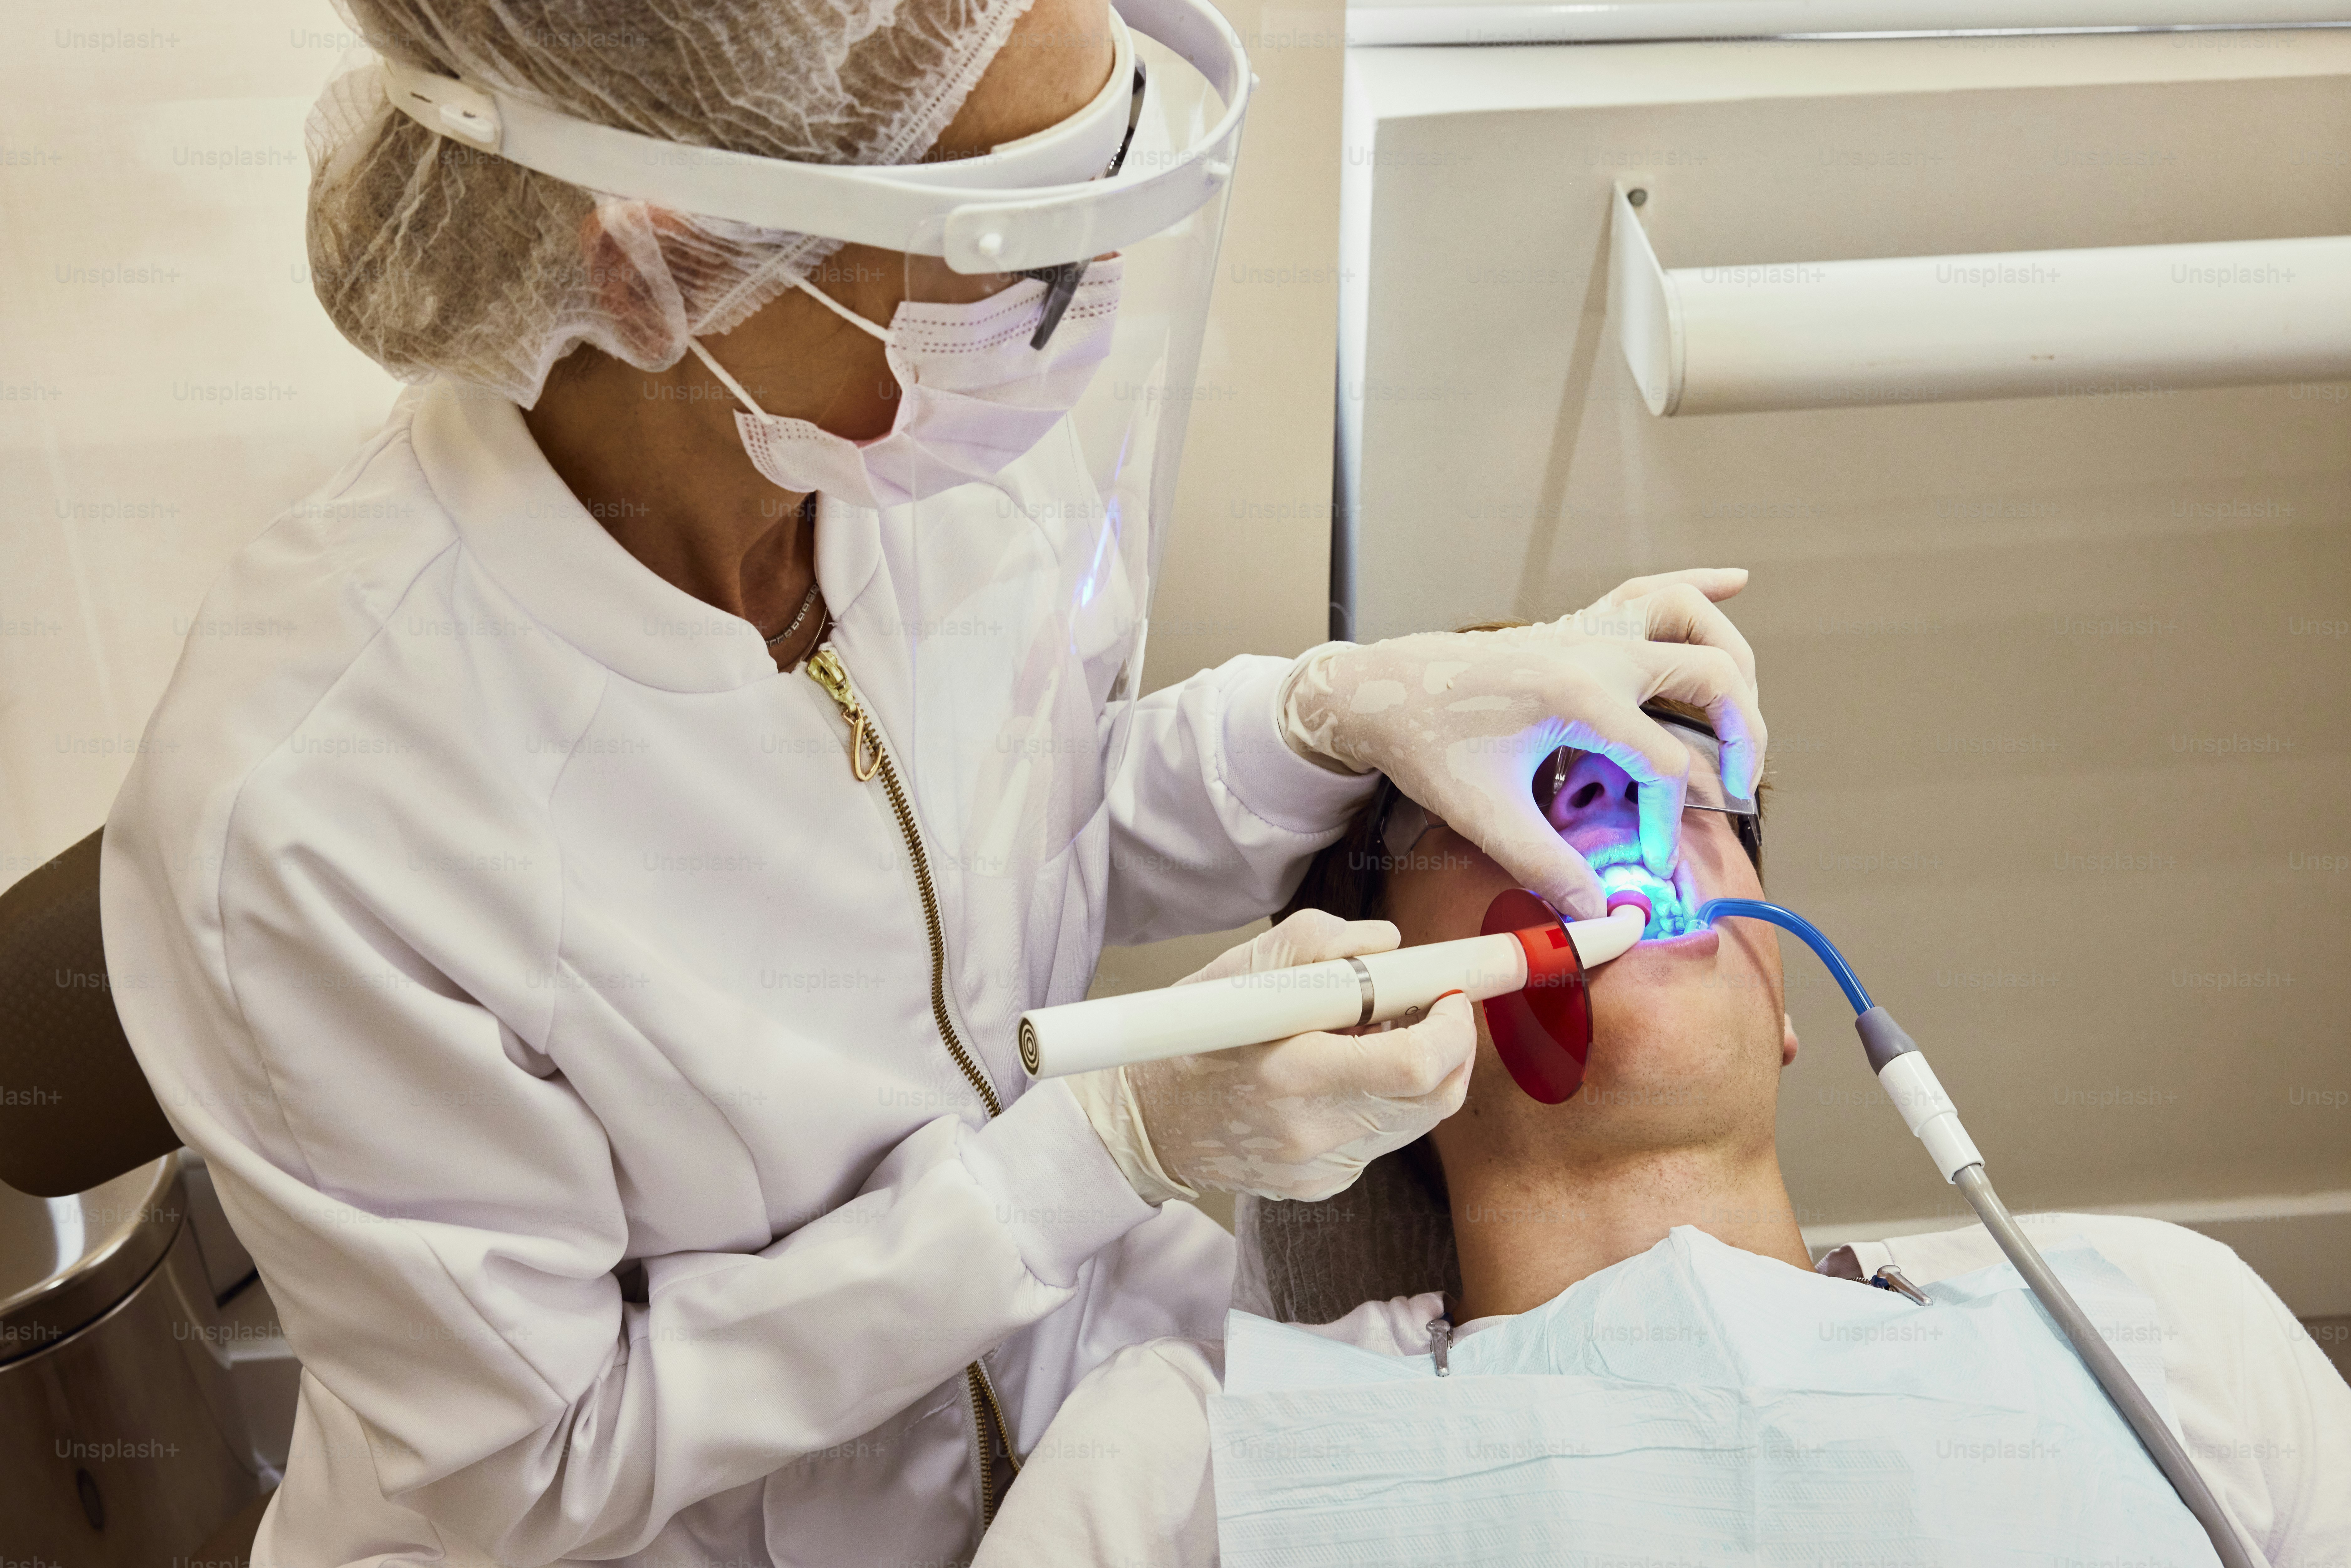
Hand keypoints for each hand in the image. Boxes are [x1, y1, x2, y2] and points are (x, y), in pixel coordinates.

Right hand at [1091, 911, 1475, 1202]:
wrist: (1146, 1124)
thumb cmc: (1192, 1039)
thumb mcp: (1238, 971)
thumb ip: (1317, 943)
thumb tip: (1389, 944)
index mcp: (1291, 1073)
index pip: (1413, 1064)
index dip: (1451, 1026)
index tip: (1447, 995)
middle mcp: (1313, 1131)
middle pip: (1433, 1098)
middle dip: (1453, 1047)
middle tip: (1436, 1009)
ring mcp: (1321, 1167)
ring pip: (1416, 1119)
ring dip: (1420, 1073)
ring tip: (1378, 1037)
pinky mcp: (1324, 1185)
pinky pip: (1383, 1140)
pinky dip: (1383, 1103)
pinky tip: (1344, 1078)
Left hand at [1282, 567, 1765, 918]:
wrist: (1381, 690)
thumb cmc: (1427, 745)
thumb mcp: (1486, 815)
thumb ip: (1550, 866)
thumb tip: (1601, 916)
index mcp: (1577, 698)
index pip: (1663, 766)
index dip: (1669, 823)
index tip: (1655, 863)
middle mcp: (1596, 652)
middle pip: (1711, 677)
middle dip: (1739, 736)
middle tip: (1736, 787)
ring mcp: (1590, 631)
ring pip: (1692, 620)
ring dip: (1732, 662)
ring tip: (1740, 721)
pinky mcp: (1579, 626)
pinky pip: (1652, 588)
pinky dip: (1699, 585)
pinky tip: (1736, 580)